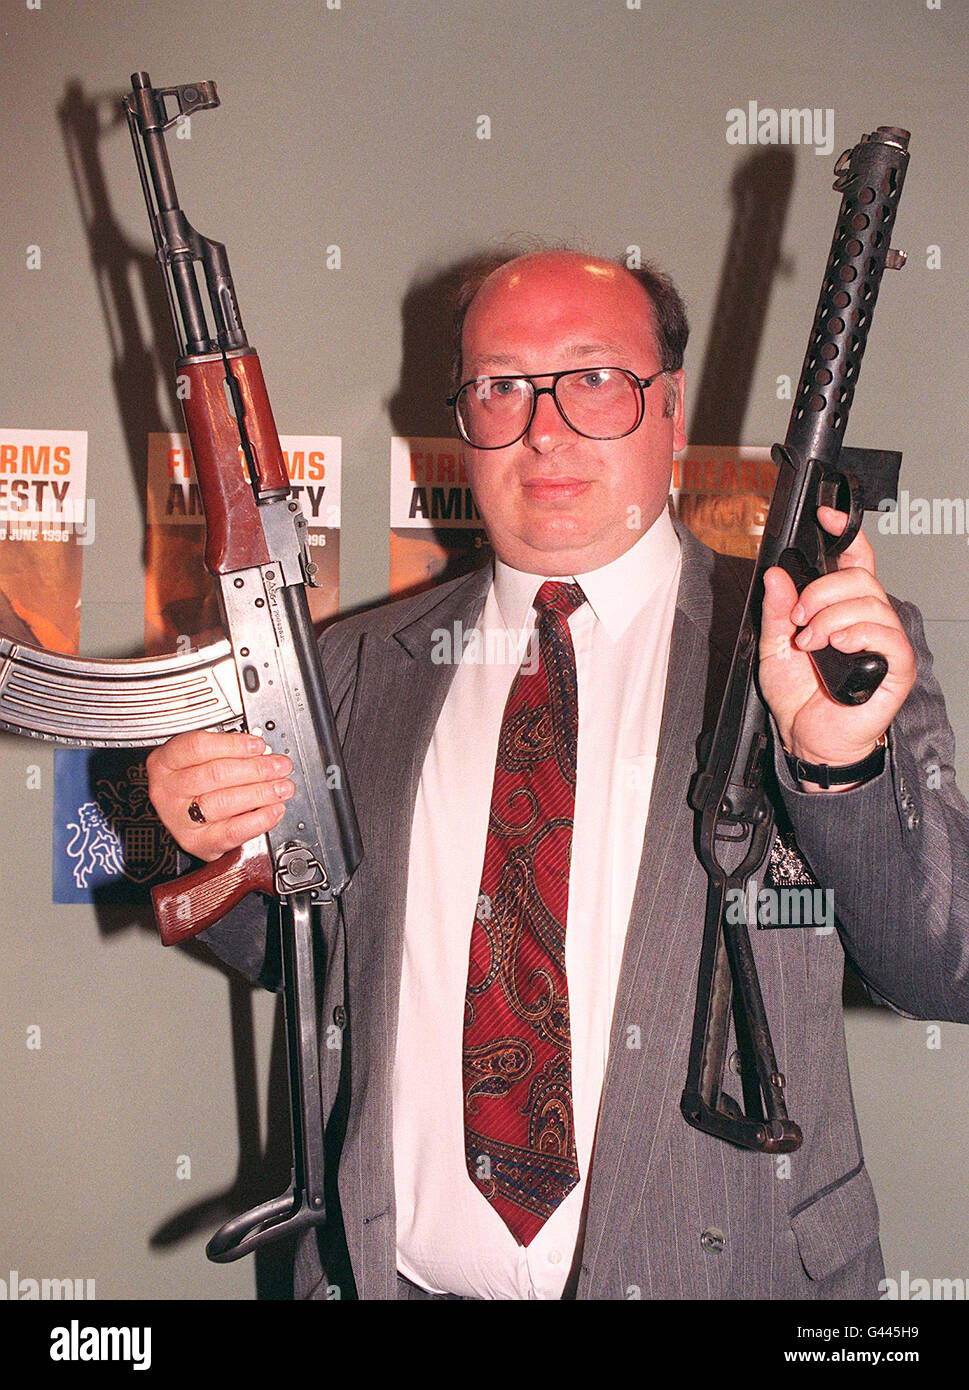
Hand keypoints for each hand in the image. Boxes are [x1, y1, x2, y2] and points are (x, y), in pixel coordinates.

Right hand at [146, 730, 294, 859]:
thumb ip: (225, 752)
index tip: (259, 746)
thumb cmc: (191, 783)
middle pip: (215, 775)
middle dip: (255, 769)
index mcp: (164, 762)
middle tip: (280, 766)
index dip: (233, 745)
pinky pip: (232, 831)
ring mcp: (180, 819)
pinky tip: (274, 810)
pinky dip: (259, 820)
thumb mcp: (197, 760)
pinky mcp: (197, 842)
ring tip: (282, 787)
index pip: (198, 747)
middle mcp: (167, 791)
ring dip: (261, 793)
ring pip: (224, 802)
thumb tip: (262, 753)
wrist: (177, 820)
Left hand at [758, 505, 916, 786]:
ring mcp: (884, 641)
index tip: (826, 517)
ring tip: (811, 641)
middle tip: (799, 618)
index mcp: (841, 609)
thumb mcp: (772, 646)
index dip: (845, 533)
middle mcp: (866, 620)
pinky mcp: (896, 666)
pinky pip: (887, 634)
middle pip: (860, 578)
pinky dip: (857, 633)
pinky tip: (838, 645)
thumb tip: (776, 574)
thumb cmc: (799, 697)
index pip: (854, 559)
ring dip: (832, 617)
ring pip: (870, 602)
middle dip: (822, 591)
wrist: (808, 739)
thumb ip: (776, 611)